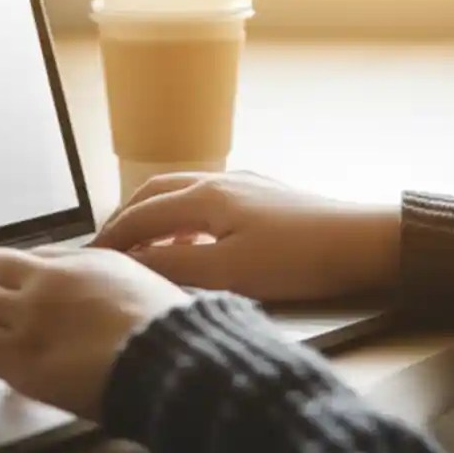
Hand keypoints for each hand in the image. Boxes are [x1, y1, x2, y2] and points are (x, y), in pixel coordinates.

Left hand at [0, 245, 189, 419]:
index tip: (0, 312)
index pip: (17, 259)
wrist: (180, 358)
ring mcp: (30, 314)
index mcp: (80, 261)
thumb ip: (110, 286)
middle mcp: (47, 279)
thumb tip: (99, 299)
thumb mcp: (146, 285)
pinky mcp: (21, 355)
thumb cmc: (176, 333)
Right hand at [93, 171, 400, 301]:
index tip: (87, 258)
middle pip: (154, 193)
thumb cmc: (299, 259)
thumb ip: (176, 268)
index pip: (139, 214)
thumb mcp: (230, 272)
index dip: (110, 237)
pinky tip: (193, 242)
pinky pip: (206, 199)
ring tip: (142, 245)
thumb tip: (133, 266)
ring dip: (153, 216)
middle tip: (106, 246)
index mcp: (204, 196)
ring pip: (181, 193)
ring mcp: (244, 184)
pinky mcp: (266, 196)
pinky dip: (182, 218)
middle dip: (125, 218)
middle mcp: (219, 180)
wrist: (366, 243)